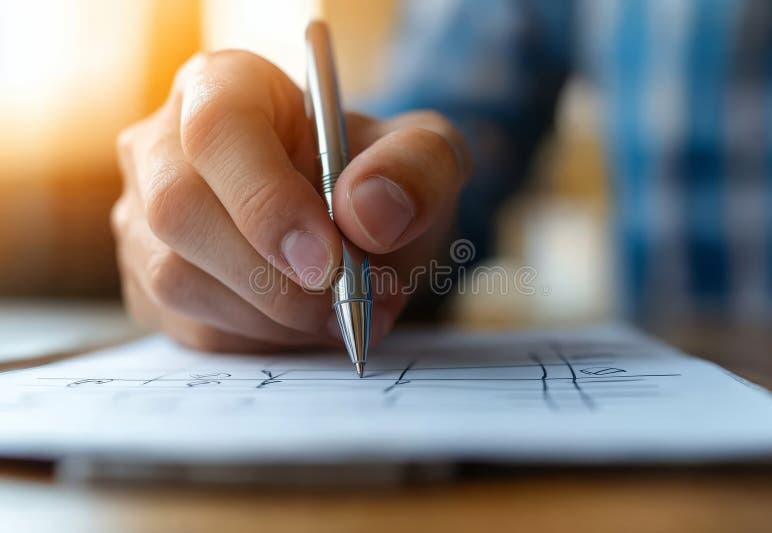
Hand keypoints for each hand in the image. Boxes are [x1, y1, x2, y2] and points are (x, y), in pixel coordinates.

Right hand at [112, 50, 468, 351]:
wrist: (355, 225)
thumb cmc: (376, 178)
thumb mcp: (425, 156)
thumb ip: (415, 168)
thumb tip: (368, 214)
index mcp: (223, 86)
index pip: (217, 131)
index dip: (267, 202)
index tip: (329, 261)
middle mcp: (164, 146)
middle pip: (178, 210)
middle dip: (272, 277)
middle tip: (349, 302)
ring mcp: (144, 217)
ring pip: (176, 279)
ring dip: (275, 316)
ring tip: (347, 312)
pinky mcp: (150, 281)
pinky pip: (193, 326)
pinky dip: (263, 339)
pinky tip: (309, 323)